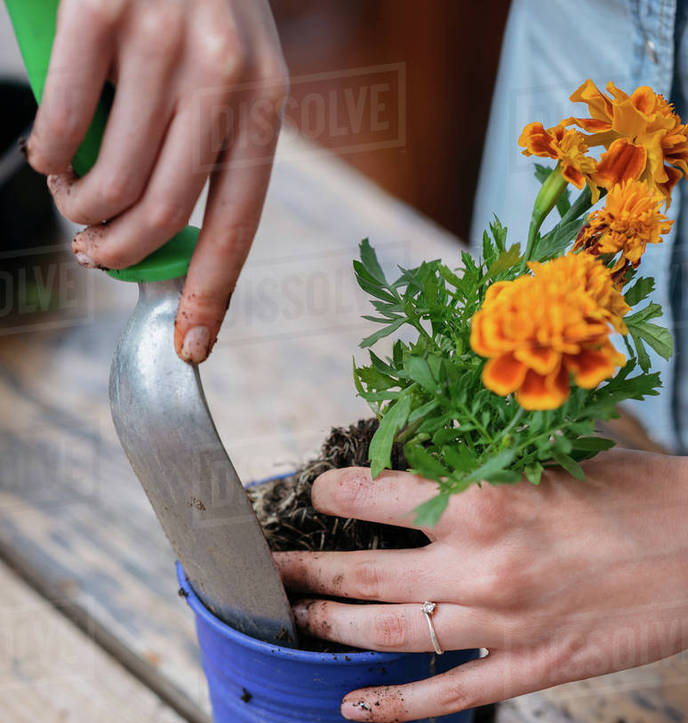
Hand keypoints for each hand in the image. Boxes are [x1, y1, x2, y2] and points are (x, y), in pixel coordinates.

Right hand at [26, 0, 286, 361]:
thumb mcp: (230, 64)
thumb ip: (211, 137)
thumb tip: (165, 229)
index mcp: (264, 99)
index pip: (238, 221)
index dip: (210, 292)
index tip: (190, 346)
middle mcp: (222, 75)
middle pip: (163, 211)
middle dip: (119, 251)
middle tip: (94, 250)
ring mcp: (161, 42)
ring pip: (110, 178)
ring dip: (79, 207)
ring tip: (71, 194)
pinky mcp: (100, 10)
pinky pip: (63, 121)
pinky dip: (47, 155)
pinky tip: (47, 153)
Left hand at [275, 435, 687, 721]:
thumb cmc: (644, 490)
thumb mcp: (555, 455)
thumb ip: (485, 465)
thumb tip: (421, 463)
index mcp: (485, 496)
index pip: (373, 495)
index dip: (329, 495)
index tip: (311, 496)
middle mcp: (480, 561)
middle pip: (360, 572)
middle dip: (302, 571)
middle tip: (268, 570)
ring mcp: (501, 621)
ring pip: (386, 632)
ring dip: (329, 627)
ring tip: (293, 621)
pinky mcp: (531, 666)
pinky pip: (445, 694)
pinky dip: (392, 704)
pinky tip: (350, 703)